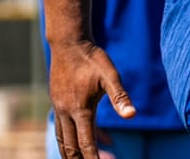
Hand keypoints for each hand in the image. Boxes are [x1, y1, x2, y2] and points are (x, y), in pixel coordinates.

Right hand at [49, 39, 134, 158]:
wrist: (69, 43)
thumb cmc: (92, 59)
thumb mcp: (110, 76)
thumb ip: (120, 97)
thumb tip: (132, 116)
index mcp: (81, 109)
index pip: (86, 142)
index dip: (93, 158)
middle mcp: (66, 111)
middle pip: (70, 146)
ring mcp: (59, 107)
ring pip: (62, 138)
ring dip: (70, 153)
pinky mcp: (57, 102)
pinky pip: (63, 126)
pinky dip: (70, 137)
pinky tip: (83, 137)